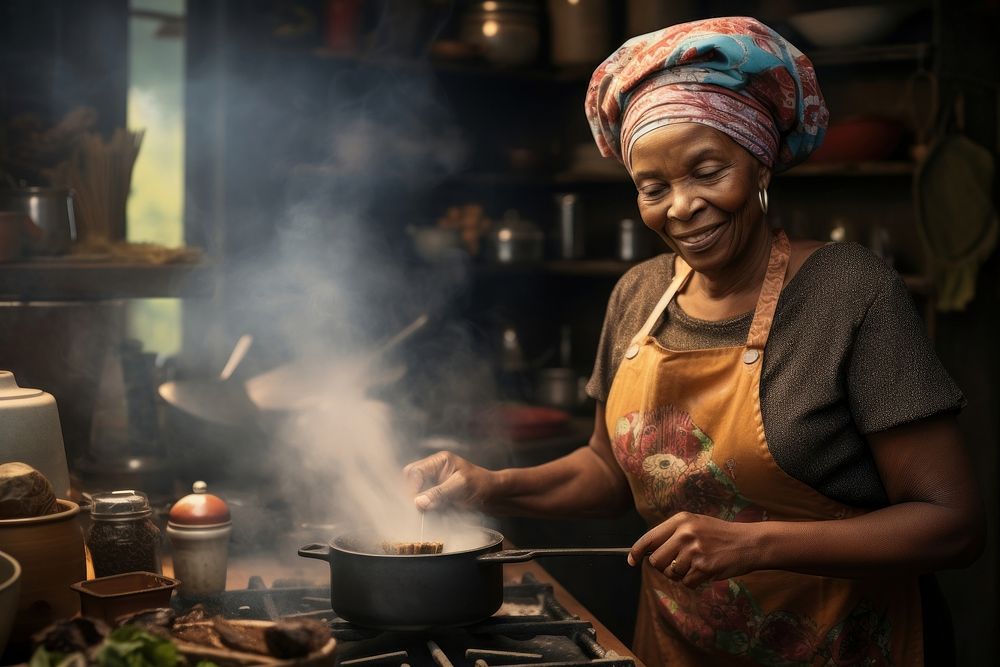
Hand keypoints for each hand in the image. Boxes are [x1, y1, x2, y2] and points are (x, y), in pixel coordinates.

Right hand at [403, 451, 495, 511]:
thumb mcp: (461, 486)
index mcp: (439, 461)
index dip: (412, 487)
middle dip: (412, 495)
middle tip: (419, 509)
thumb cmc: (483, 485)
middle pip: (411, 481)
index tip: (415, 502)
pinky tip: (435, 514)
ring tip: (430, 512)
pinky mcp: (438, 496)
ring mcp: (436, 484)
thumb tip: (418, 502)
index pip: (414, 472)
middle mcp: (434, 471)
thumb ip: (439, 492)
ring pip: (416, 493)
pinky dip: (427, 510)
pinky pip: (425, 503)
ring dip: (420, 504)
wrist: (496, 496)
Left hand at [628, 512, 761, 586]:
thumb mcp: (695, 524)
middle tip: (678, 565)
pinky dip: (693, 582)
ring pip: (671, 573)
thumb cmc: (720, 535)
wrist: (749, 543)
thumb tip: (649, 552)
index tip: (632, 561)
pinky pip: (686, 582)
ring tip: (696, 565)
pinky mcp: (704, 566)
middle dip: (664, 567)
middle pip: (656, 560)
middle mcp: (684, 533)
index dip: (637, 551)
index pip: (649, 538)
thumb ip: (673, 534)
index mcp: (680, 520)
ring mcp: (694, 550)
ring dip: (681, 575)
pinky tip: (705, 571)